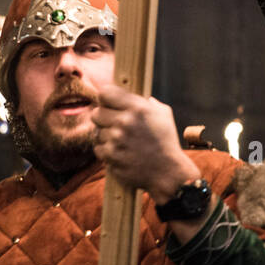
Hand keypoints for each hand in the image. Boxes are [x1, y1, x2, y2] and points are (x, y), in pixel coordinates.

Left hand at [93, 85, 200, 202]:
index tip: (109, 105)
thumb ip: (149, 103)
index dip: (105, 99)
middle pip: (96, 113)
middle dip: (104, 119)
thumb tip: (140, 97)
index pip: (105, 93)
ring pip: (97, 132)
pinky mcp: (111, 155)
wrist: (168, 172)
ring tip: (123, 143)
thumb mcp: (164, 115)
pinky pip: (98, 148)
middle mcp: (126, 121)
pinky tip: (121, 153)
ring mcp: (116, 139)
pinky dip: (107, 152)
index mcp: (138, 107)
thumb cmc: (166, 142)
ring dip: (106, 137)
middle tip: (115, 126)